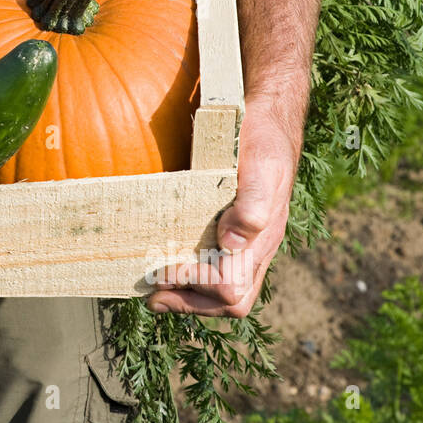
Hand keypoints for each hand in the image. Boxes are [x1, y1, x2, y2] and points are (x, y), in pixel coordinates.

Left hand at [148, 96, 299, 316]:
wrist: (268, 118)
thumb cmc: (263, 140)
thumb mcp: (261, 168)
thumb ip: (253, 206)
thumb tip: (231, 245)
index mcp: (262, 239)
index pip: (232, 287)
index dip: (196, 286)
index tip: (164, 272)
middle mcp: (256, 247)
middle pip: (231, 301)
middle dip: (191, 304)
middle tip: (153, 297)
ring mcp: (247, 242)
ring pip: (225, 291)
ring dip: (190, 297)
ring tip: (157, 290)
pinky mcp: (234, 230)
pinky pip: (219, 267)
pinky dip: (192, 276)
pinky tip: (169, 263)